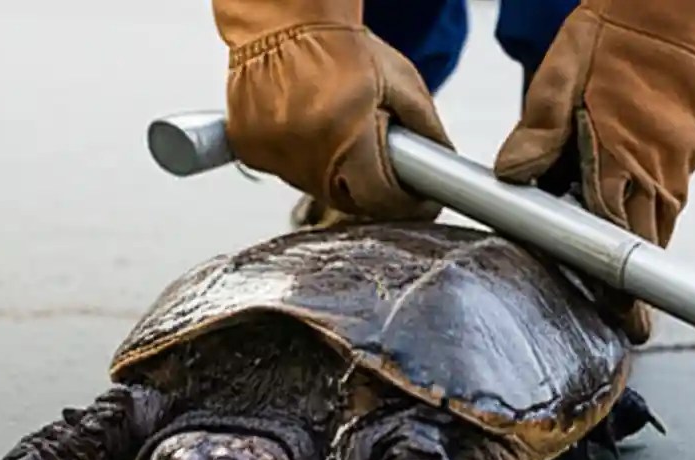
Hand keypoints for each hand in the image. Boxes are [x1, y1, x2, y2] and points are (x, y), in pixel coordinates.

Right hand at [215, 0, 453, 220]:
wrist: (283, 20)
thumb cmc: (338, 43)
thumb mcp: (400, 82)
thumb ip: (427, 128)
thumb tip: (445, 164)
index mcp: (345, 137)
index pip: (382, 198)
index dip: (407, 203)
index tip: (419, 202)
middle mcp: (305, 153)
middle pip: (350, 202)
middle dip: (372, 190)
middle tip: (383, 163)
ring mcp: (274, 155)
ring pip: (317, 189)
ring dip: (336, 174)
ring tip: (342, 131)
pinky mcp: (250, 150)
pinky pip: (287, 172)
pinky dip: (302, 159)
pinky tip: (310, 128)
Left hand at [494, 0, 694, 342]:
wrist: (678, 4)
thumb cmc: (617, 35)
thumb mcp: (562, 70)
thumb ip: (539, 127)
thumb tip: (512, 174)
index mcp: (619, 158)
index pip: (616, 238)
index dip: (619, 284)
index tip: (627, 318)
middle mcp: (657, 167)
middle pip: (646, 239)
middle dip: (633, 275)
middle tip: (626, 310)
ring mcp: (681, 158)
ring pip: (662, 216)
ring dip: (642, 236)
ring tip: (624, 257)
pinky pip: (673, 185)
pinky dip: (654, 197)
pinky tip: (633, 187)